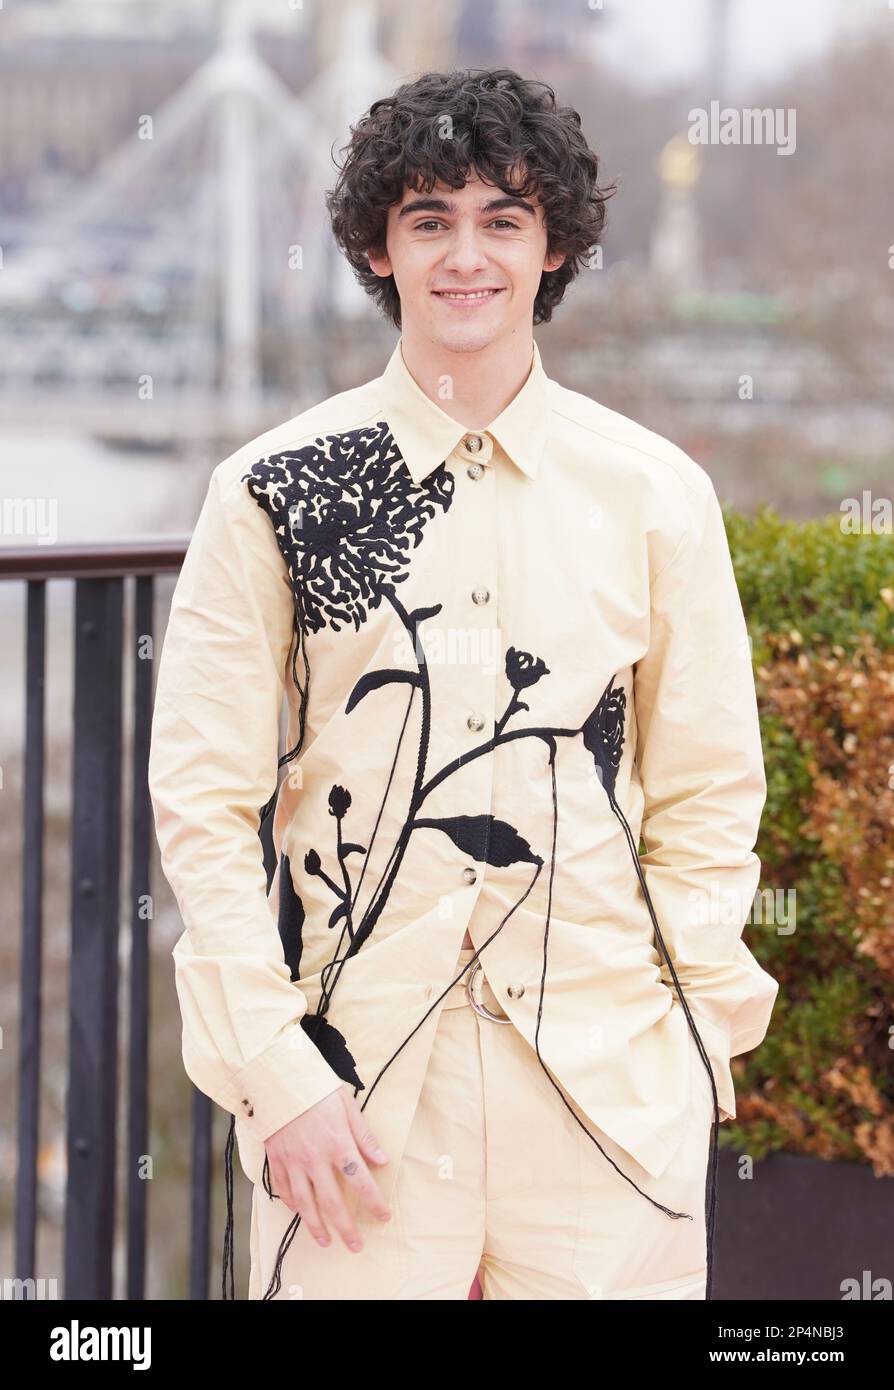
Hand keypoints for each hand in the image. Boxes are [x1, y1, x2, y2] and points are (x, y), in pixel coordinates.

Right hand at [264, 1085, 390, 1252]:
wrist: (279, 1080)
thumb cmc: (317, 1090)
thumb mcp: (347, 1106)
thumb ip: (364, 1136)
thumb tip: (382, 1160)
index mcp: (338, 1143)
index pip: (360, 1180)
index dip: (374, 1201)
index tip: (383, 1216)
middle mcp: (315, 1158)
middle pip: (332, 1201)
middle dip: (345, 1227)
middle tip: (355, 1246)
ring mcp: (293, 1161)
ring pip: (305, 1203)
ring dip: (316, 1226)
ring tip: (325, 1242)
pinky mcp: (275, 1160)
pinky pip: (283, 1189)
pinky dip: (292, 1205)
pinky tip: (300, 1214)